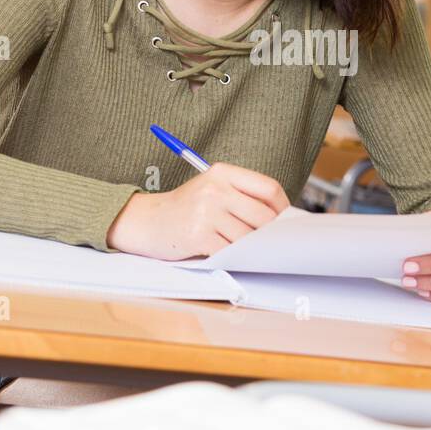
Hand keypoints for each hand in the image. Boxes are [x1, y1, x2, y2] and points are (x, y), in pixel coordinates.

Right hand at [106, 162, 288, 259]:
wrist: (146, 220)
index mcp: (223, 172)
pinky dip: (234, 256)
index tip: (284, 221)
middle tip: (270, 242)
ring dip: (251, 248)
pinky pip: (230, 251)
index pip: (268, 188)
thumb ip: (242, 196)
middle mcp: (215, 189)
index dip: (283, 208)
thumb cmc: (186, 207)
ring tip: (246, 248)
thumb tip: (281, 218)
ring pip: (248, 237)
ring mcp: (207, 212)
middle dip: (270, 233)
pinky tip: (229, 254)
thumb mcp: (213, 189)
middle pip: (263, 216)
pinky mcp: (199, 236)